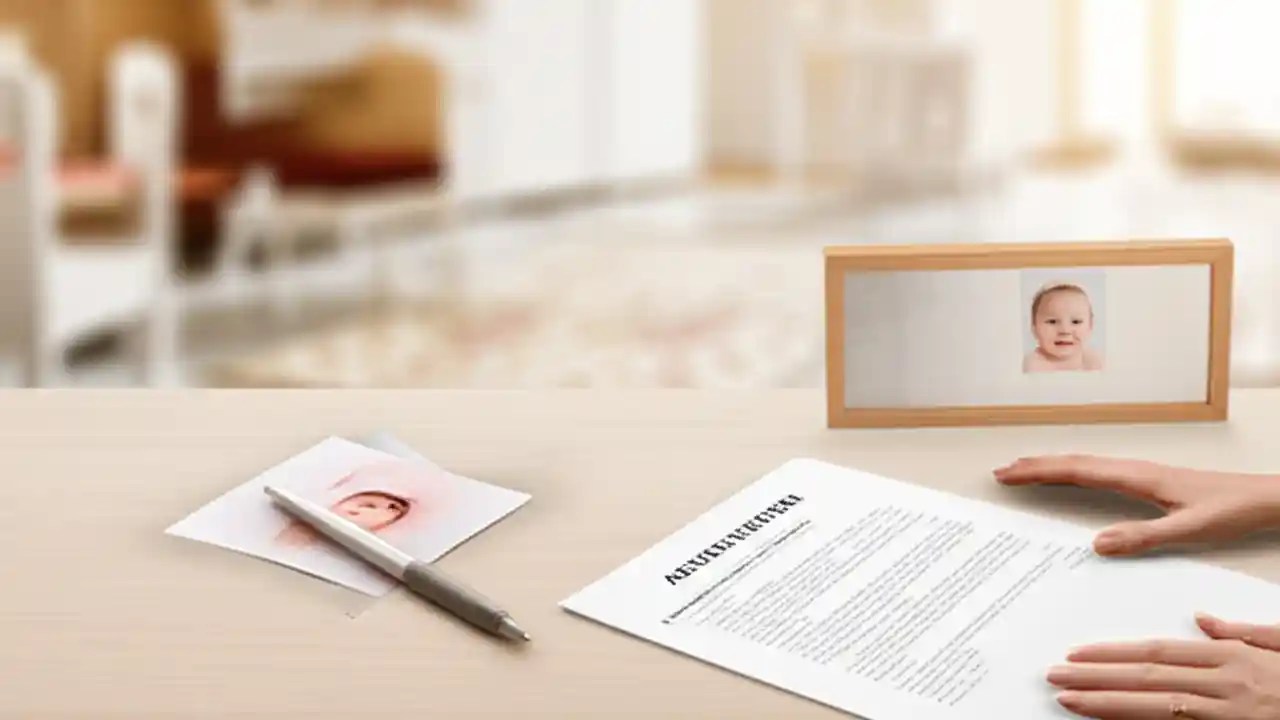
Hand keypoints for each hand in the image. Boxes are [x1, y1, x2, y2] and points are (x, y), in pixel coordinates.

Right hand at [994, 455, 1279, 556]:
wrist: (1262, 497)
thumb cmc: (1231, 509)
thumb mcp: (1188, 528)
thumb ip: (1142, 536)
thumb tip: (1097, 543)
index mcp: (1138, 477)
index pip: (1078, 471)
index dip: (1039, 472)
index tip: (1009, 474)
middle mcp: (1135, 470)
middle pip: (1075, 462)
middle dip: (1036, 466)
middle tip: (1002, 471)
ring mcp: (1141, 473)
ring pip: (1086, 464)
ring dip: (1052, 466)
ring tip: (1025, 470)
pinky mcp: (1148, 481)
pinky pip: (1099, 471)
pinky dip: (1074, 471)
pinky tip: (1072, 477)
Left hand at [1047, 613, 1279, 718]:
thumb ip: (1243, 633)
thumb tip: (1202, 620)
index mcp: (1233, 658)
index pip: (1159, 652)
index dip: (1114, 653)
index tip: (1076, 653)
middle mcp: (1226, 683)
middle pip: (1147, 676)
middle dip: (1095, 675)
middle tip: (1052, 673)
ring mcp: (1229, 712)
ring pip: (1156, 706)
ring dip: (1107, 703)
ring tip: (1066, 698)